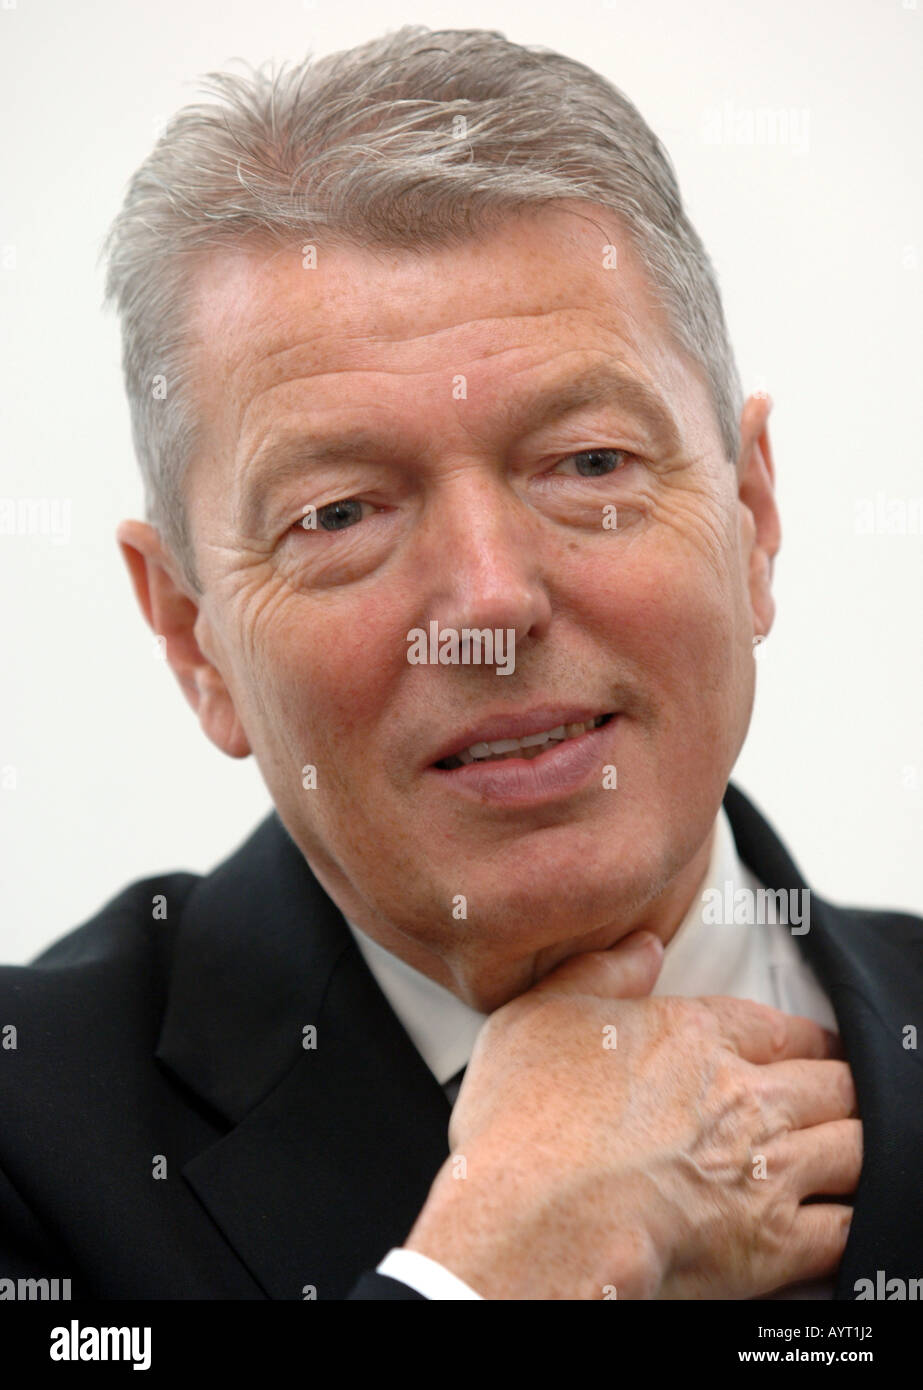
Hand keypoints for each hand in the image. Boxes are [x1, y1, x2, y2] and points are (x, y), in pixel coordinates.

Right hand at [403, 932, 857, 1298]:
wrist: (535, 1222)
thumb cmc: (523, 1123)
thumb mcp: (538, 1016)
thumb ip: (599, 973)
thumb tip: (645, 944)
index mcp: (693, 1036)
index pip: (778, 1030)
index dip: (801, 1041)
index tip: (810, 1051)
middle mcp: (743, 1095)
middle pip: (832, 1082)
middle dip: (841, 1088)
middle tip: (839, 1097)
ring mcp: (765, 1169)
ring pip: (854, 1147)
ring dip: (854, 1146)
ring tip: (848, 1153)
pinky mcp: (773, 1243)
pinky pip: (846, 1228)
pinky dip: (850, 1217)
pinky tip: (837, 1214)